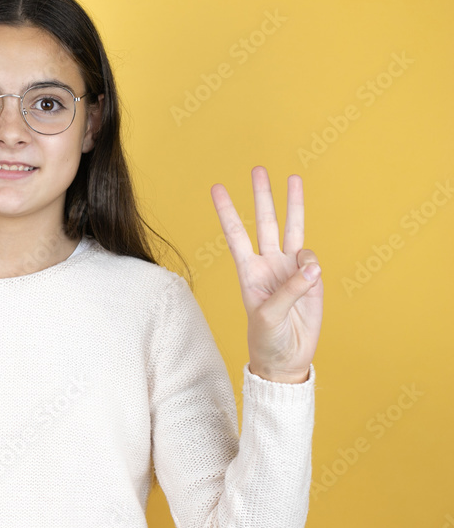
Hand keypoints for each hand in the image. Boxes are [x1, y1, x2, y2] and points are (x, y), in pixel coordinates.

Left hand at [210, 166, 322, 383]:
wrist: (286, 359)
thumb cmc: (267, 340)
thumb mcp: (268, 317)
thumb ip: (288, 291)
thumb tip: (311, 267)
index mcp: (247, 271)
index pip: (236, 234)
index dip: (227, 211)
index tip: (216, 188)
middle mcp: (267, 264)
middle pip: (265, 222)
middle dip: (261, 196)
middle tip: (258, 169)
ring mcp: (289, 269)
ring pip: (291, 229)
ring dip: (292, 204)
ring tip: (294, 178)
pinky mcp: (311, 278)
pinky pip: (312, 259)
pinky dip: (312, 263)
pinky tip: (310, 277)